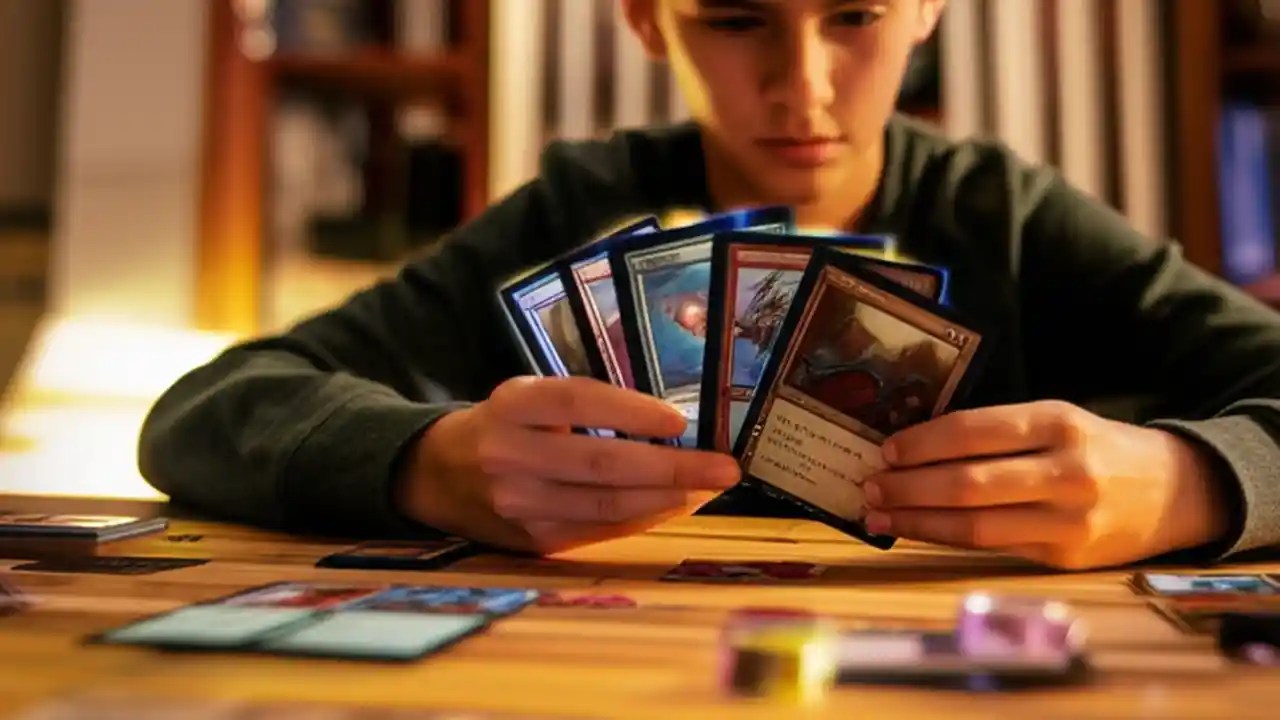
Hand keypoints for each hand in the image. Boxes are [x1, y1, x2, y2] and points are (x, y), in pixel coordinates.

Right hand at [394, 376, 740, 553]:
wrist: (437, 475)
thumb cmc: (504, 427)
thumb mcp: (530, 398)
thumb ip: (586, 406)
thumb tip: (670, 424)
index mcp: (511, 406)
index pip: (577, 403)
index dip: (631, 411)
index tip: (679, 421)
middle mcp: (509, 455)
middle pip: (601, 462)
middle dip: (672, 468)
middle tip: (723, 468)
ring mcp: (518, 504)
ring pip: (605, 505)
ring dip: (666, 499)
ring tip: (708, 489)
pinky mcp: (530, 540)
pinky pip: (598, 530)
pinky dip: (642, 520)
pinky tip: (672, 506)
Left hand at [862, 401, 1230, 569]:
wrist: (1174, 490)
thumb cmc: (1096, 448)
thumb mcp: (1056, 422)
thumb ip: (997, 433)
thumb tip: (914, 444)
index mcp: (1058, 423)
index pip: (973, 432)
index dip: (922, 443)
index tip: (885, 450)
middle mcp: (1065, 471)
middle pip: (968, 483)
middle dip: (909, 487)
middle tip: (870, 486)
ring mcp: (1068, 520)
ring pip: (976, 526)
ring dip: (918, 522)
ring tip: (879, 516)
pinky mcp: (1066, 558)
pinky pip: (992, 548)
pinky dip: (947, 540)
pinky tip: (917, 533)